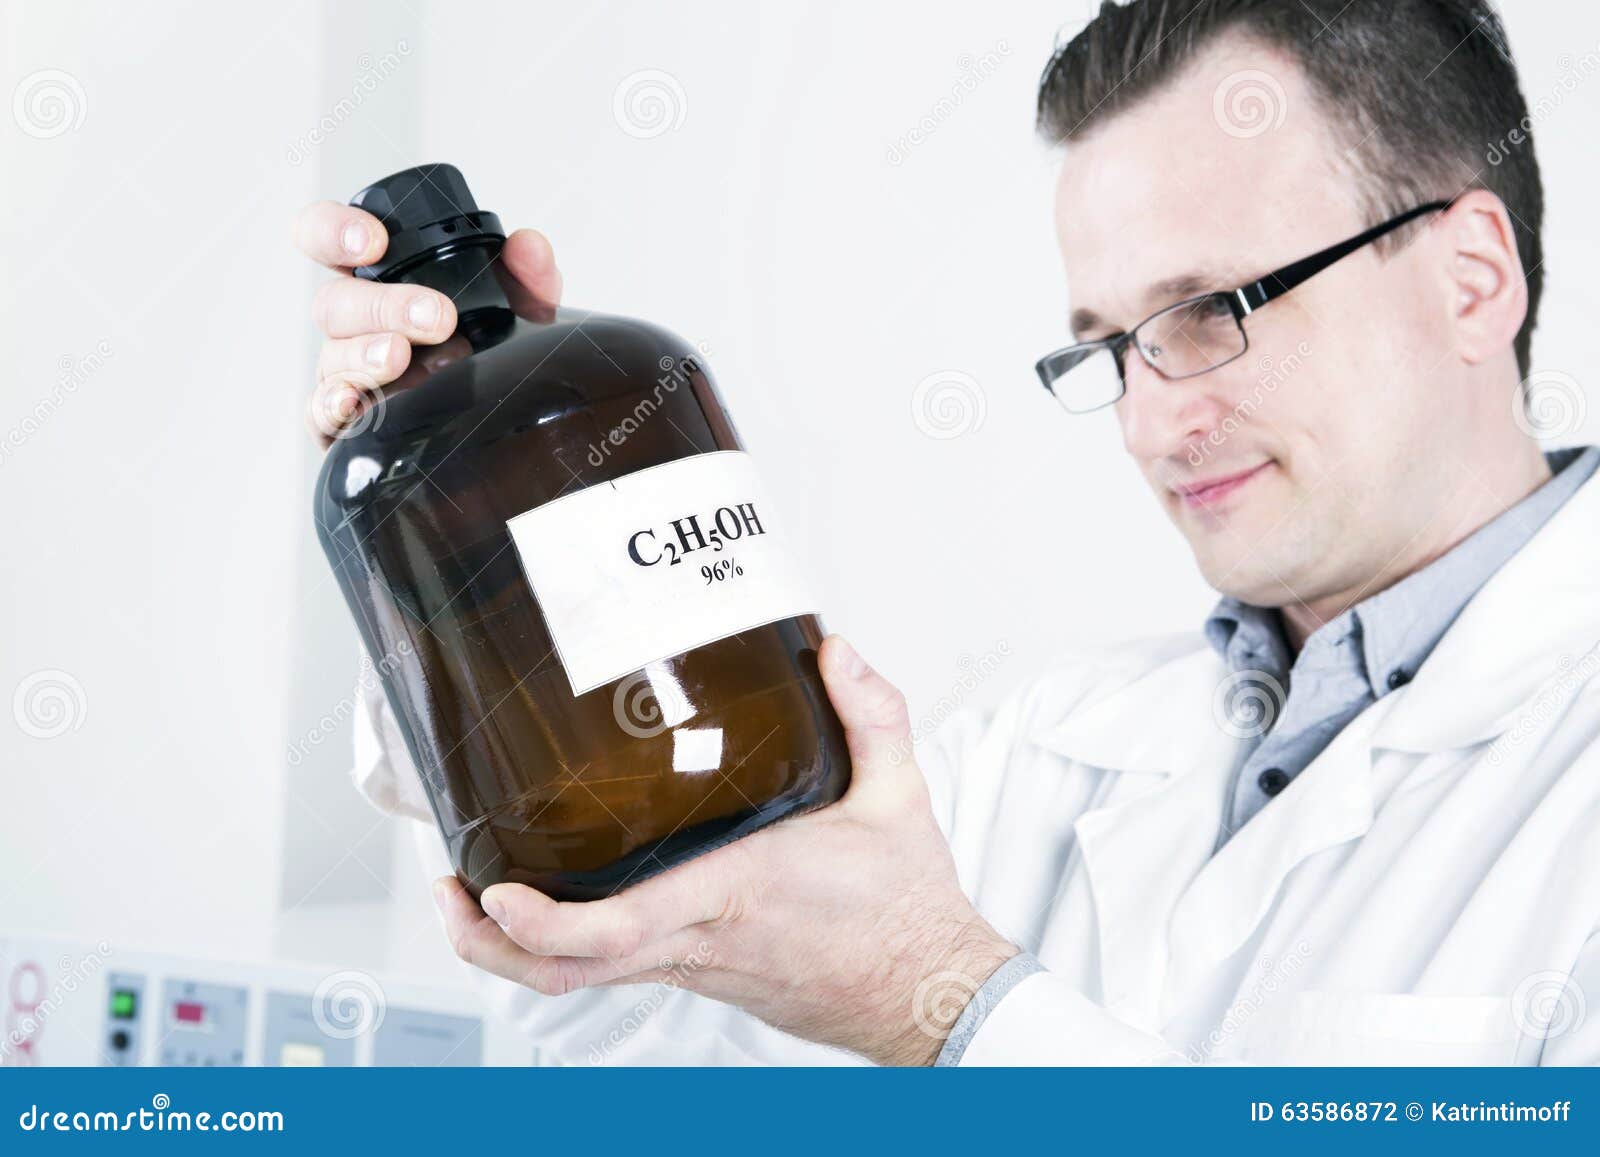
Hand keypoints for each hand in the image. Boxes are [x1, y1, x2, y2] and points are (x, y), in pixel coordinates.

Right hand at [292, 200, 563, 446]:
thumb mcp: (518, 306)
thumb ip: (527, 273)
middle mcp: (353, 320)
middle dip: (382, 306)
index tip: (376, 243)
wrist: (497, 416)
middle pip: (334, 302)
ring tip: (400, 356)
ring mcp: (344, 369)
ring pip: (331, 355)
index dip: (336, 230)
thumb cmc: (482, 345)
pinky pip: (321, 412)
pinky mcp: (342, 420)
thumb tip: (528, 245)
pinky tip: (353, 401)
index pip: (327, 237)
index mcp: (379, 278)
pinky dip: (331, 405)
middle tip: (436, 317)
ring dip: (365, 355)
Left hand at [433, 635, 1018, 1065]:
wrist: (925, 990)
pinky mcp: (700, 973)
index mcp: (735, 894)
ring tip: (483, 892)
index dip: (540, 922)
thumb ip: (871, 713)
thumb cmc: (905, 909)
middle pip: (565, 969)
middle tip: (453, 884)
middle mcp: (698, 940)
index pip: (617, 929)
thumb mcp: (900, 796)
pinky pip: (615, 966)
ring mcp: (693, 965)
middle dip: (490, 938)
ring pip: (580, 976)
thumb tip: (836, 651)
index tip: (494, 887)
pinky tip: (561, 898)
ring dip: (516, 945)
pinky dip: (569, 942)